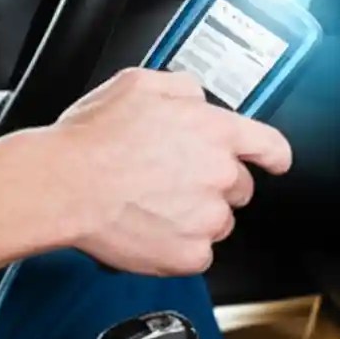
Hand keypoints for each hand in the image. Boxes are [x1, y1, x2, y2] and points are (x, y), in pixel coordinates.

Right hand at [30, 69, 292, 275]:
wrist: (65, 185)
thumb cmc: (93, 138)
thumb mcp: (139, 84)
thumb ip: (182, 88)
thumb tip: (196, 98)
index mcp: (216, 132)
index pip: (270, 146)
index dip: (274, 155)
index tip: (274, 162)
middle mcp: (220, 175)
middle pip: (239, 187)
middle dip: (214, 185)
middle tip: (173, 181)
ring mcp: (207, 218)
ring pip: (217, 222)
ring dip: (195, 216)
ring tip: (153, 205)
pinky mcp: (189, 254)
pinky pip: (196, 254)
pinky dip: (178, 247)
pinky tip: (150, 230)